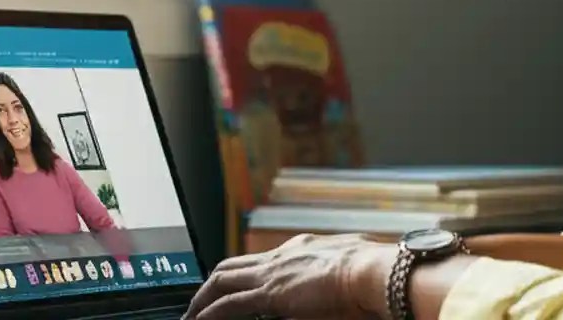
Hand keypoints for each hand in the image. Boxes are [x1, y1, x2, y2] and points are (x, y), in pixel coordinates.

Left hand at [183, 233, 397, 319]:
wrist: (370, 271)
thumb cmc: (370, 272)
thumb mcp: (349, 269)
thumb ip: (334, 274)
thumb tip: (337, 285)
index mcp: (301, 248)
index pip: (262, 259)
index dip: (246, 271)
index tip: (238, 284)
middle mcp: (282, 255)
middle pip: (234, 265)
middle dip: (213, 282)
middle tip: (201, 299)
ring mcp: (273, 273)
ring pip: (223, 280)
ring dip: (203, 296)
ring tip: (192, 313)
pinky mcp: (270, 294)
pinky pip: (229, 304)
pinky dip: (210, 312)